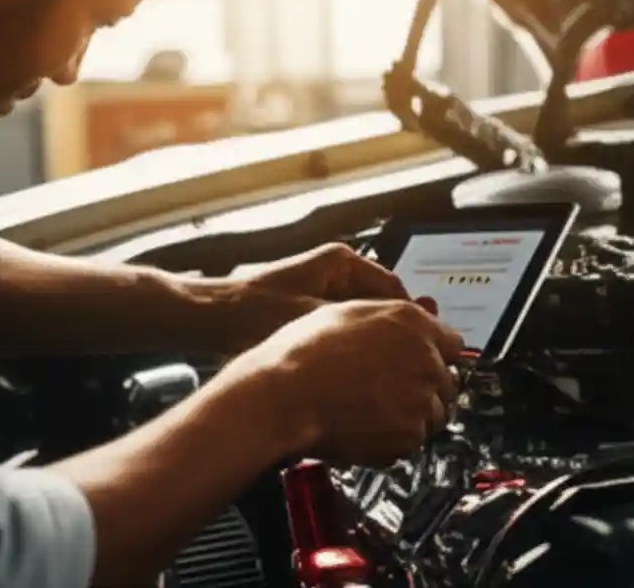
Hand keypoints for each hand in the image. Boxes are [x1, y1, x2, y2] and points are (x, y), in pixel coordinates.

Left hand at [204, 243, 411, 355]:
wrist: (209, 318)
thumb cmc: (252, 311)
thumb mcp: (313, 317)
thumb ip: (362, 322)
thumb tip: (405, 327)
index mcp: (342, 262)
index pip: (395, 291)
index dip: (412, 323)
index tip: (424, 349)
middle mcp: (336, 271)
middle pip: (381, 306)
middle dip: (392, 335)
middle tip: (407, 364)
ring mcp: (323, 290)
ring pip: (363, 320)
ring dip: (372, 343)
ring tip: (383, 370)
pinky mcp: (310, 310)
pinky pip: (344, 329)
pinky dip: (351, 347)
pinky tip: (355, 371)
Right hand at [235, 300, 463, 466]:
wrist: (283, 396)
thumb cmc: (302, 353)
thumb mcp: (345, 313)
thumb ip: (389, 316)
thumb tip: (413, 316)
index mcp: (412, 323)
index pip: (453, 343)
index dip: (435, 355)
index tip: (421, 365)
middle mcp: (425, 360)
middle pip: (447, 383)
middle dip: (424, 389)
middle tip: (388, 393)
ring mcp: (420, 400)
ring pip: (433, 415)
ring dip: (412, 416)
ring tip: (372, 412)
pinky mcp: (409, 436)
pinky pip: (411, 441)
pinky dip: (393, 439)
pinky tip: (363, 426)